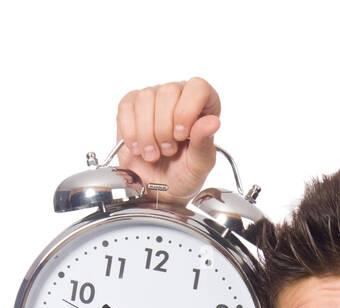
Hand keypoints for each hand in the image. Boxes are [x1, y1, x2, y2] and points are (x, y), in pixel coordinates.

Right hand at [115, 77, 220, 206]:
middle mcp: (178, 95)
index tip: (181, 136)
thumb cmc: (183, 174)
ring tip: (154, 153)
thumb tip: (213, 122)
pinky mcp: (130, 105)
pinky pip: (126, 108)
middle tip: (168, 151)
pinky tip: (138, 148)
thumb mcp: (199, 165)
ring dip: (147, 133)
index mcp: (202, 105)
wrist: (158, 189)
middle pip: (168, 91)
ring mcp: (153, 97)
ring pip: (145, 98)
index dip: (187, 111)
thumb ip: (204, 142)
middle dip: (165, 128)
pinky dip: (131, 133)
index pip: (198, 88)